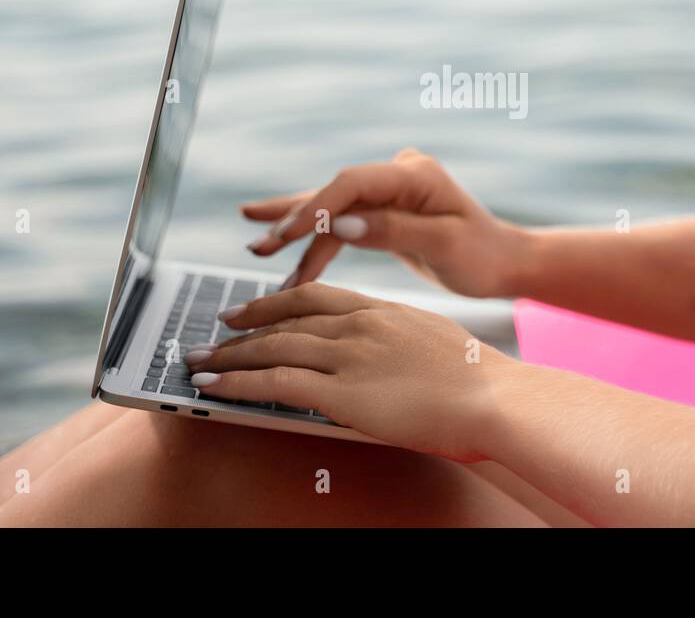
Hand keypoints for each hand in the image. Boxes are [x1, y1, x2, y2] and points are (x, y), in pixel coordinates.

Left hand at [187, 283, 516, 460]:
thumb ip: (400, 344)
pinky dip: (237, 384)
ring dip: (228, 357)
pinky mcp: (343, 390)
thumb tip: (387, 360)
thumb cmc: (479, 380)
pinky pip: (275, 382)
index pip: (316, 297)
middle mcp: (360, 324)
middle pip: (285, 317)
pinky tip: (213, 389)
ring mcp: (349, 355)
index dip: (276, 301)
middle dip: (242, 326)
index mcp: (382, 310)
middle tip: (212, 334)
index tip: (251, 308)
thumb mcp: (433, 344)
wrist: (496, 396)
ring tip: (197, 364)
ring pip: (272, 347)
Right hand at [240, 148, 530, 296]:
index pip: (353, 183)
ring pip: (332, 208)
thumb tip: (339, 226)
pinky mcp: (382, 210)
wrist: (503, 262)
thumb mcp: (444, 245)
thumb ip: (392, 231)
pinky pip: (341, 223)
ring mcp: (388, 190)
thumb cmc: (482, 255)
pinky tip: (280, 247)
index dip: (316, 208)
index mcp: (414, 174)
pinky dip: (315, 242)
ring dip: (298, 233)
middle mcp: (397, 174)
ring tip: (257, 248)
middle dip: (295, 220)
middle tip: (258, 243)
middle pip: (335, 193)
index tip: (286, 236)